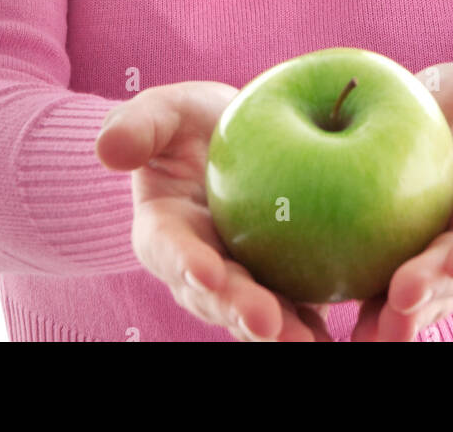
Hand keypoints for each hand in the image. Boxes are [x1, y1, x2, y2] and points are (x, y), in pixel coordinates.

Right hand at [96, 81, 332, 341]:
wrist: (237, 140)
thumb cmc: (191, 125)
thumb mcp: (164, 112)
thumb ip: (140, 126)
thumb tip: (107, 150)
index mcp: (164, 233)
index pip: (169, 252)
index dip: (185, 264)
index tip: (206, 271)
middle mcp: (202, 270)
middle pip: (217, 298)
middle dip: (238, 311)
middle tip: (264, 321)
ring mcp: (244, 282)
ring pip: (259, 314)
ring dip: (281, 330)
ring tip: (305, 340)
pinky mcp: (284, 285)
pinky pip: (302, 307)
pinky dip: (317, 321)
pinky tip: (344, 330)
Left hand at [349, 63, 452, 341]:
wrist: (433, 117)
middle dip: (432, 293)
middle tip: (403, 301)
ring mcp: (434, 259)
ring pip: (420, 296)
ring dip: (397, 317)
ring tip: (370, 332)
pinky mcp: (395, 261)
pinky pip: (380, 289)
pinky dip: (364, 308)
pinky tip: (340, 323)